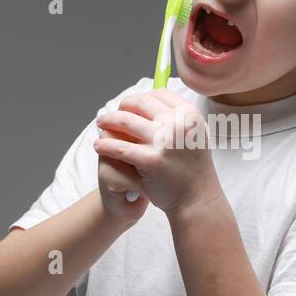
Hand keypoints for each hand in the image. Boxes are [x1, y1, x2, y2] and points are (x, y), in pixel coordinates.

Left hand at [92, 89, 222, 216]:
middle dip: (122, 106)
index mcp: (191, 116)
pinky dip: (105, 145)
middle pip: (141, 103)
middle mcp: (179, 125)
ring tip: (100, 124)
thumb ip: (176, 118)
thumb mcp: (194, 136)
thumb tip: (147, 100)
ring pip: (126, 122)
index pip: (159, 94)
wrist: (197, 200)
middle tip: (111, 113)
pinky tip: (99, 146)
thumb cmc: (192, 169)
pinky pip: (120, 148)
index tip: (129, 104)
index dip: (140, 97)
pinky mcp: (150, 160)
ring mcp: (165, 142)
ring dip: (108, 121)